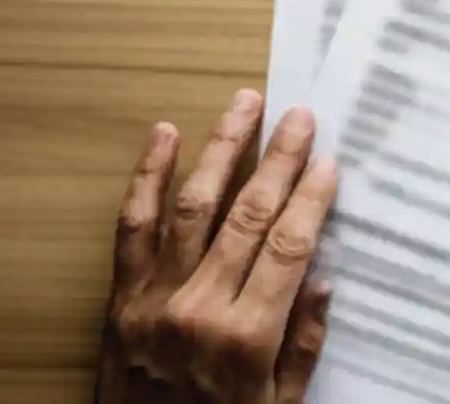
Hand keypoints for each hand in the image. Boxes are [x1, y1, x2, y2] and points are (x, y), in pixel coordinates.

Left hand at [97, 90, 338, 403]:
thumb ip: (302, 345)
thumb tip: (321, 280)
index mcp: (246, 337)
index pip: (287, 247)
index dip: (311, 199)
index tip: (328, 163)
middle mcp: (199, 307)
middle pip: (248, 215)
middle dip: (279, 160)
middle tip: (300, 117)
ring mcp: (155, 297)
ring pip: (193, 205)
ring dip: (222, 148)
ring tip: (244, 104)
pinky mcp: (121, 297)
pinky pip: (132, 226)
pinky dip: (146, 176)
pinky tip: (164, 135)